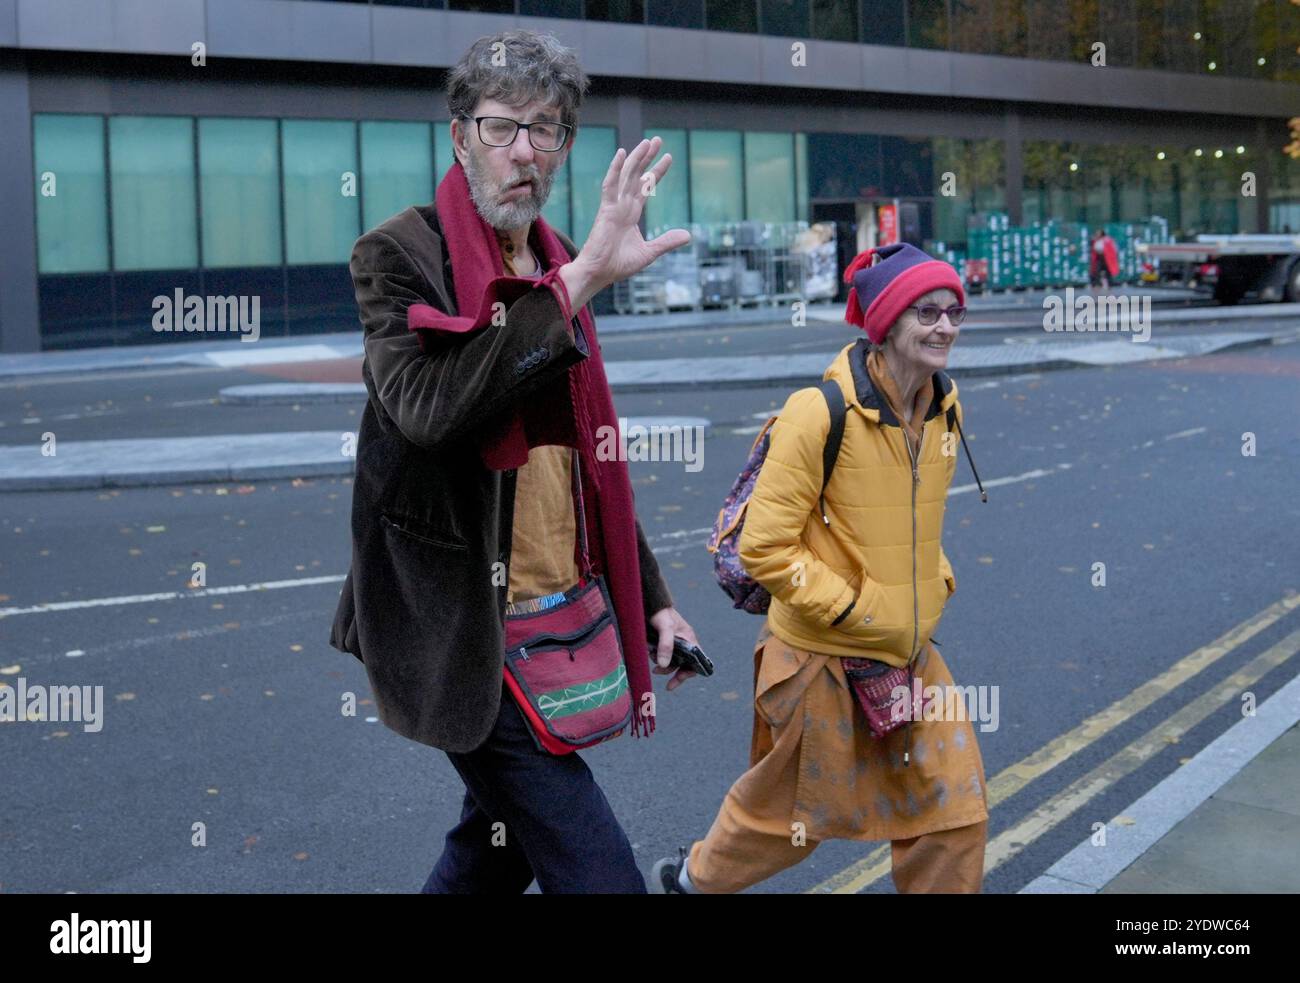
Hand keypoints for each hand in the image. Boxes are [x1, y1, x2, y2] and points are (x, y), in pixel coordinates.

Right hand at [559, 136, 690, 311]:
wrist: (598, 274)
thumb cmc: (618, 265)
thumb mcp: (650, 253)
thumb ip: (666, 242)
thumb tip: (688, 234)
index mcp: (631, 214)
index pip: (646, 187)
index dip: (657, 172)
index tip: (668, 157)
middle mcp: (623, 206)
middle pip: (636, 175)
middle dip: (647, 158)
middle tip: (657, 139)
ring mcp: (613, 206)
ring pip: (626, 176)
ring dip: (636, 158)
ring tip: (647, 142)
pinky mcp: (605, 210)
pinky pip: (610, 185)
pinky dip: (615, 169)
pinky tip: (622, 153)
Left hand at [648, 606, 698, 691]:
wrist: (651, 604)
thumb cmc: (662, 614)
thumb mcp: (665, 628)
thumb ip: (666, 645)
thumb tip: (663, 665)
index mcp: (690, 640)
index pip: (697, 661)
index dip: (690, 672)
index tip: (678, 678)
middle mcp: (684, 644)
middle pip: (684, 665)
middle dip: (672, 672)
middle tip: (661, 676)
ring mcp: (675, 645)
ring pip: (671, 662)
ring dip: (662, 665)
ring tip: (652, 658)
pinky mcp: (664, 644)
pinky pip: (663, 656)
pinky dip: (657, 658)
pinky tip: (650, 653)